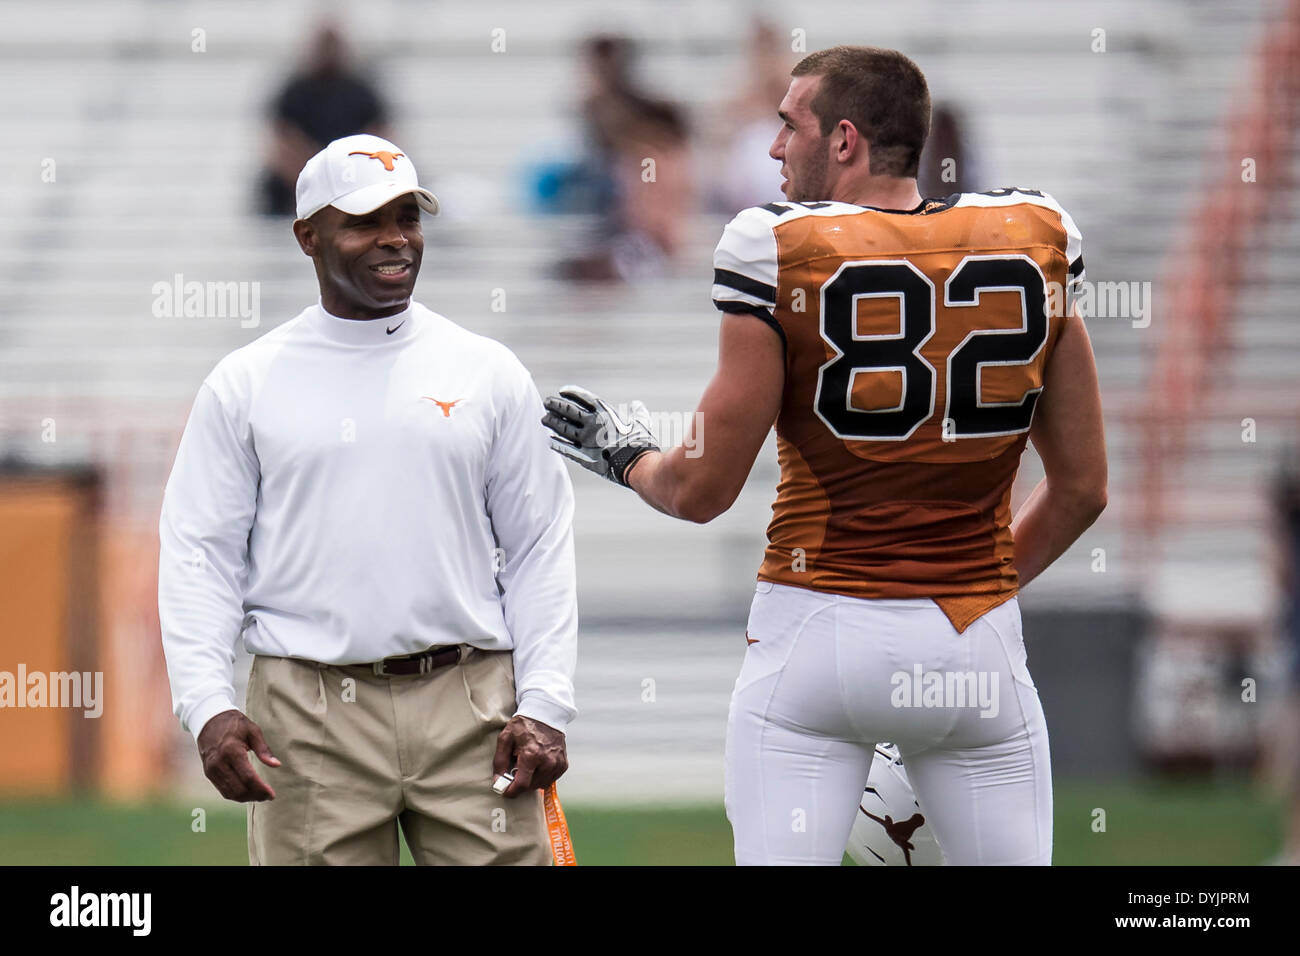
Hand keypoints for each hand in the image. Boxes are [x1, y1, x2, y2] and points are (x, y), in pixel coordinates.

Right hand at [197, 709, 280, 801]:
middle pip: (239, 789)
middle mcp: (219, 763)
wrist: (209, 720)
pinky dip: (236, 795)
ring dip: (246, 798)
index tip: (272, 794)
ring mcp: (211, 770)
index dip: (261, 789)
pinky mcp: (208, 773)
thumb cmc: (234, 723)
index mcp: (231, 751)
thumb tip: (276, 765)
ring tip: (260, 796)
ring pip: (230, 793)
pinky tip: (248, 793)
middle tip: (268, 796)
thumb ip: (264, 749)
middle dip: (255, 796)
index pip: (248, 777)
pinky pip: (222, 790)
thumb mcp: (253, 730)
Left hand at [492, 715, 567, 797]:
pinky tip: (538, 764)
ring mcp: (557, 763)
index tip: (506, 791)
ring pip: (540, 785)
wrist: (546, 714)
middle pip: (530, 786)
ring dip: (531, 780)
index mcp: (531, 755)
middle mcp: (547, 761)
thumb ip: (500, 761)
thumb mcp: (506, 738)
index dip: (511, 791)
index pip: (522, 785)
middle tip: (516, 770)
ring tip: (528, 765)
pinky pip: (550, 779)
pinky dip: (542, 776)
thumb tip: (498, 781)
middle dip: (520, 783)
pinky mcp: (563, 764)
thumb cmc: (524, 725)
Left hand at [542, 385, 658, 486]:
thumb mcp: (642, 423)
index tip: (562, 391)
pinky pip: (567, 449)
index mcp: (605, 413)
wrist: (637, 466)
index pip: (584, 398)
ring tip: (544, 419)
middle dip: (556, 406)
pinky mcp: (584, 457)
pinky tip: (550, 440)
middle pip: (569, 412)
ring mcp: (586, 441)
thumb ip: (638, 412)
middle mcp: (592, 425)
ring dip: (553, 423)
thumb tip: (637, 405)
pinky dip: (558, 444)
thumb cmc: (641, 444)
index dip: (572, 393)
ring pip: (564, 429)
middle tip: (546, 402)